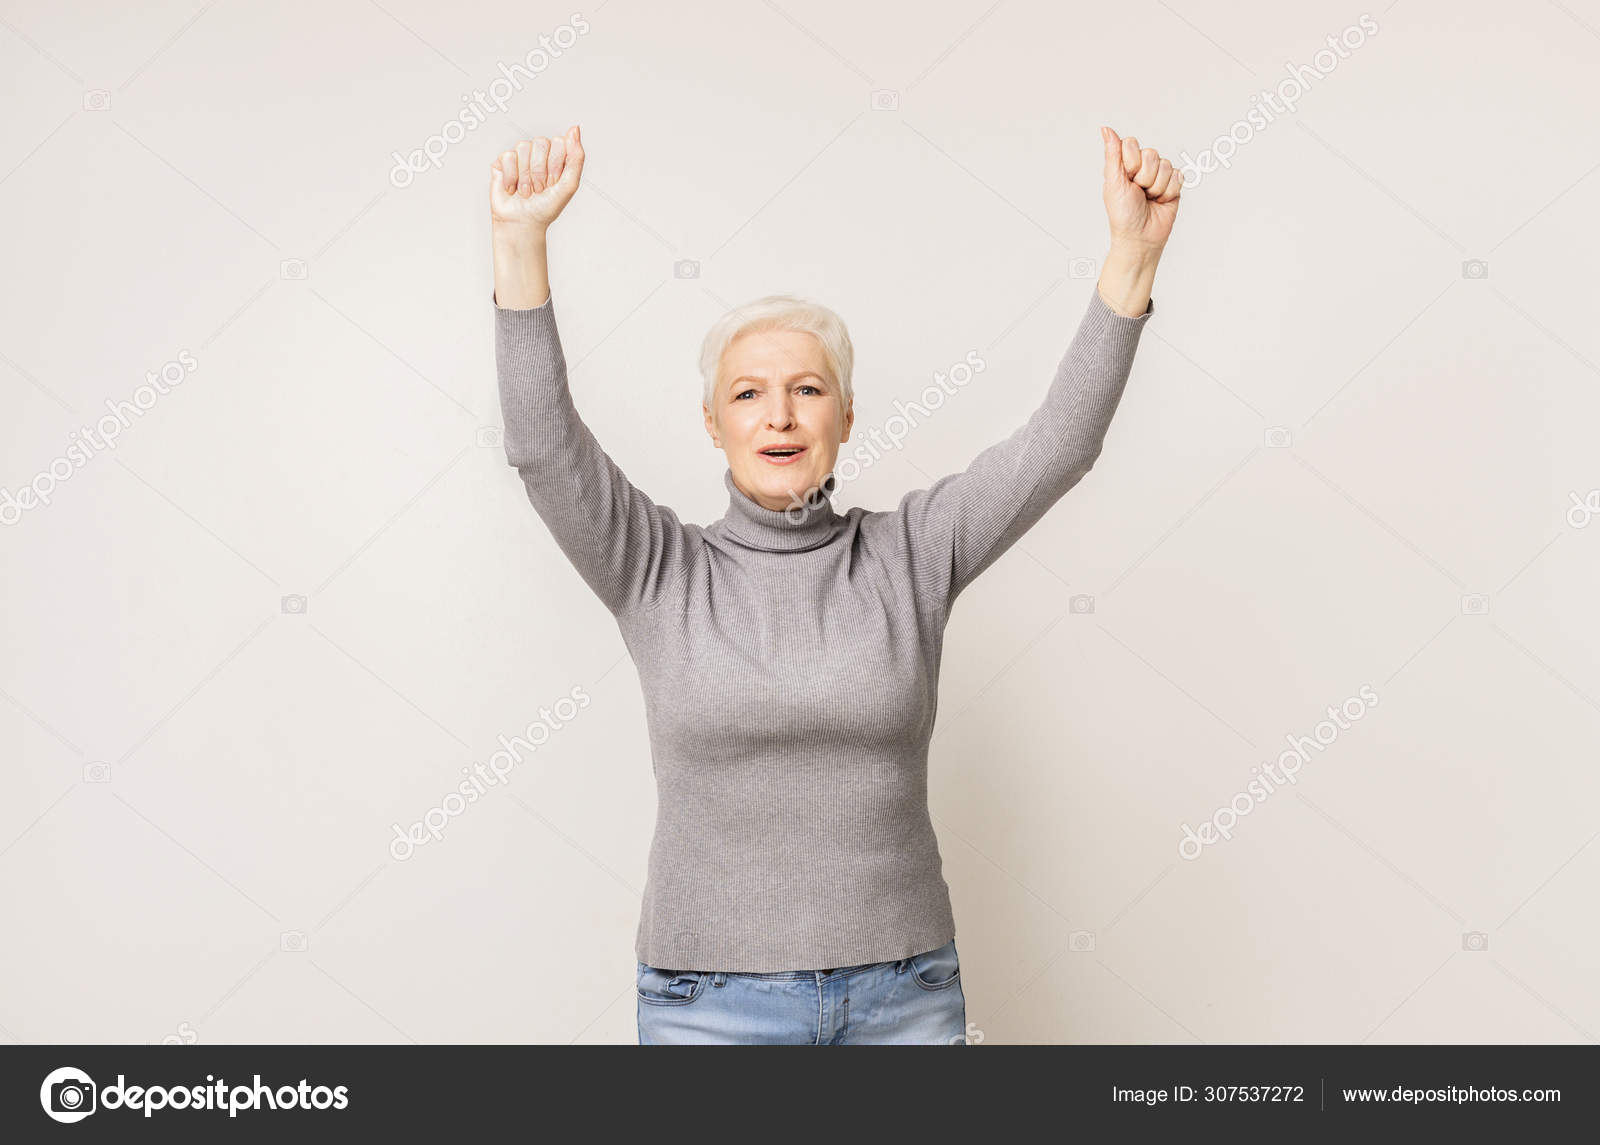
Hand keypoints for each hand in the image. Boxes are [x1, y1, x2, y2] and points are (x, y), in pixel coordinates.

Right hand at [491, 125, 584, 232]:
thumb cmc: (547, 207)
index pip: (559, 142)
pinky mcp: (502, 162)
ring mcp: (520, 156)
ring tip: (527, 191)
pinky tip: (513, 189)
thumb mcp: (569, 185)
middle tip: (540, 188)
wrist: (523, 224)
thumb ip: (576, 157)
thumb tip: (575, 128)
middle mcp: (538, 153)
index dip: (556, 164)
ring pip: (523, 147)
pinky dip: (512, 177)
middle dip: (541, 170)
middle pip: (541, 142)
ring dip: (526, 176)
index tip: (554, 182)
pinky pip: (508, 156)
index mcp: (556, 156)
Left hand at [1100, 126, 1179, 251]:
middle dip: (1144, 177)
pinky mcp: (1173, 185)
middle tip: (1138, 192)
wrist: (1140, 237)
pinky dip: (1168, 192)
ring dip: (1156, 187)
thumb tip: (1105, 129)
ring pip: (1165, 165)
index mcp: (1125, 164)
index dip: (1131, 161)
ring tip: (1149, 199)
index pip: (1132, 144)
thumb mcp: (1113, 183)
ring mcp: (1159, 175)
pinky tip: (1160, 201)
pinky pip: (1178, 176)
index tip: (1126, 179)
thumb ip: (1113, 155)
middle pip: (1151, 154)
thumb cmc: (1123, 214)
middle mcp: (1142, 167)